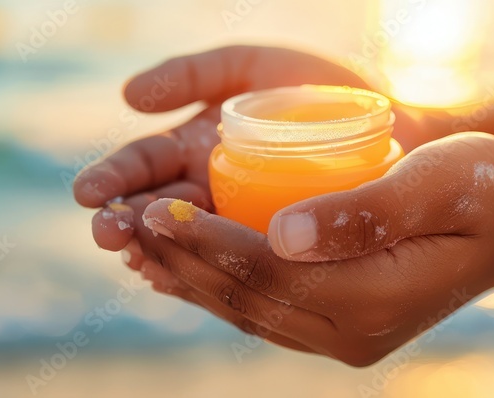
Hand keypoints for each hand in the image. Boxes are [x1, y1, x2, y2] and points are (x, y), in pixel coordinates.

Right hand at [74, 46, 411, 252]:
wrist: (404, 132)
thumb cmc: (329, 92)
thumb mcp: (256, 67)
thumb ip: (196, 73)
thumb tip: (129, 97)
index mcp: (195, 150)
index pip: (144, 168)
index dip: (114, 179)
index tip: (89, 192)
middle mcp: (207, 192)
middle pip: (154, 214)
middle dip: (125, 224)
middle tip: (108, 233)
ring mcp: (236, 228)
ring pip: (184, 249)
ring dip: (155, 256)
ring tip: (137, 260)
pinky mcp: (269, 259)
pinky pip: (227, 275)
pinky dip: (198, 278)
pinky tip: (175, 282)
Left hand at [132, 133, 493, 364]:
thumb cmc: (481, 190)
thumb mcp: (438, 183)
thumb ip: (365, 210)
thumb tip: (282, 232)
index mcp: (375, 299)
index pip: (270, 275)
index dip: (210, 243)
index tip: (161, 210)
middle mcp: (351, 332)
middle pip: (246, 299)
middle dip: (182, 261)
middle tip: (127, 222)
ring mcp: (341, 338)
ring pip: (245, 312)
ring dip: (187, 278)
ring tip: (137, 244)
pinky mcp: (334, 328)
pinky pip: (260, 313)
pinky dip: (215, 289)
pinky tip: (179, 266)